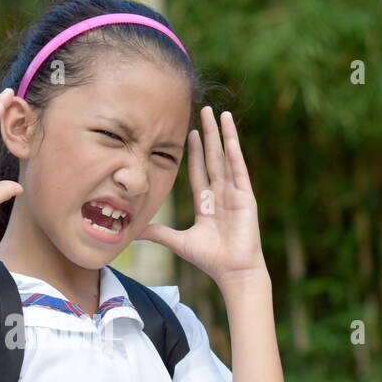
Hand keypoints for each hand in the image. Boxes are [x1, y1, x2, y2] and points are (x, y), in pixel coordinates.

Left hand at [134, 106, 264, 284]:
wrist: (232, 271)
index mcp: (207, 202)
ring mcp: (234, 193)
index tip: (189, 132)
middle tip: (204, 110)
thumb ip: (159, 233)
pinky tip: (230, 136)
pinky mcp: (246, 197)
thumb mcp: (179, 241)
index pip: (199, 170)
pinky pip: (238, 170)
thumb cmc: (210, 259)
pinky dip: (234, 152)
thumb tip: (135, 232)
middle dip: (208, 134)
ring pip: (226, 157)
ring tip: (220, 113)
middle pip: (213, 157)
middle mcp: (221, 194)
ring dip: (223, 135)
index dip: (195, 151)